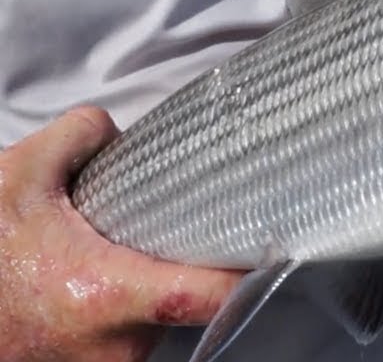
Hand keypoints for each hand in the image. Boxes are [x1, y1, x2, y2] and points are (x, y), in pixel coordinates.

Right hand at [0, 108, 241, 361]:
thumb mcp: (18, 177)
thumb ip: (78, 136)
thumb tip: (112, 128)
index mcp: (107, 296)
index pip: (209, 296)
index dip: (248, 269)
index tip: (272, 240)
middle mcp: (115, 348)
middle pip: (193, 306)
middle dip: (188, 263)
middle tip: (189, 225)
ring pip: (160, 324)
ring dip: (154, 289)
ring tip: (133, 252)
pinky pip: (132, 340)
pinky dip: (128, 311)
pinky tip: (108, 280)